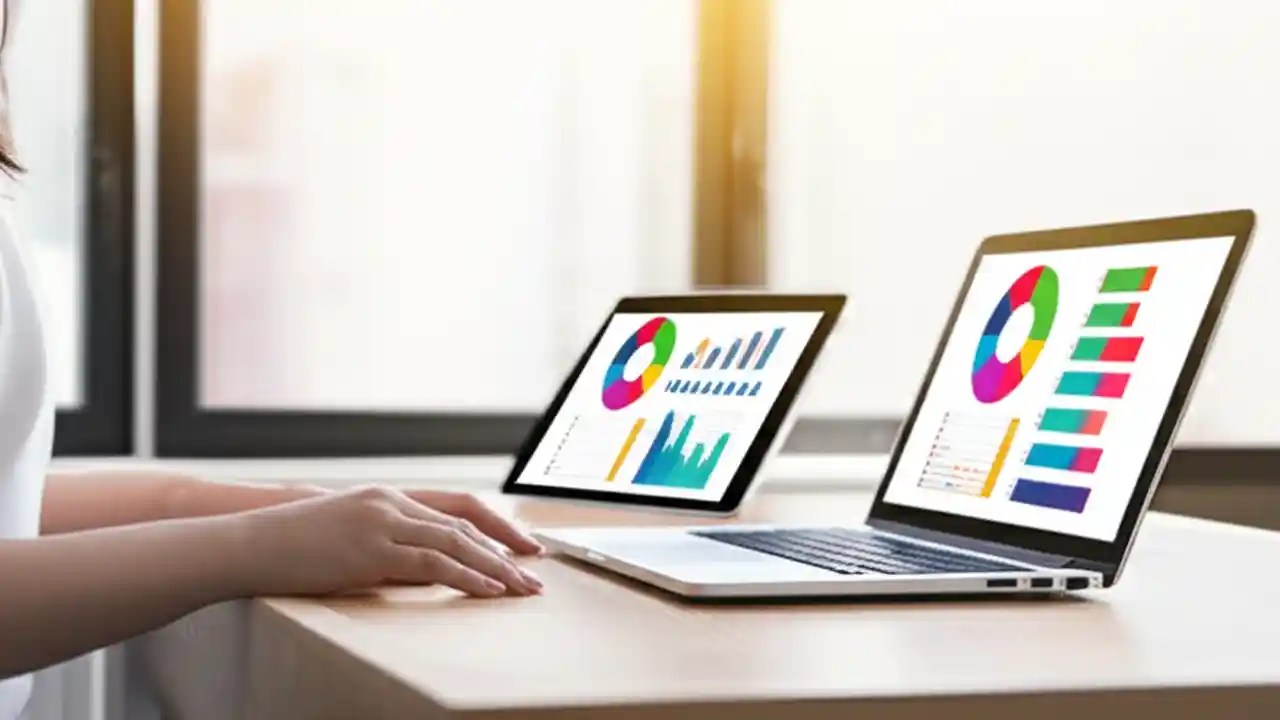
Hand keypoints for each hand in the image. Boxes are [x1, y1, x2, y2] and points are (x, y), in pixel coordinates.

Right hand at [237, 487, 543, 597]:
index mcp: (390, 497)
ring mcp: (382, 522)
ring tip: (523, 587)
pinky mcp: (371, 548)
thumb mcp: (351, 538)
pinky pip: (432, 563)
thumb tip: (431, 573)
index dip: (496, 527)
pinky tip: (487, 590)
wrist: (250, 540)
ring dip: (495, 567)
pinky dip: (466, 576)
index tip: (524, 546)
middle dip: (506, 549)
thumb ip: (393, 549)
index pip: (459, 508)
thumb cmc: (295, 546)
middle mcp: (392, 502)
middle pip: (466, 524)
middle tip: (536, 572)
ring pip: (456, 542)